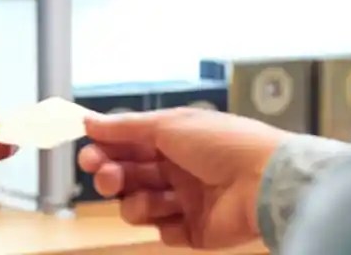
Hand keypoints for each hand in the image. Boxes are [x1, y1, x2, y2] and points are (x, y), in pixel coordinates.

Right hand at [80, 108, 284, 249]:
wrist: (263, 180)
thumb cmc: (220, 143)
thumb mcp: (169, 124)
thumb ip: (125, 127)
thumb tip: (89, 120)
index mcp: (173, 140)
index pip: (128, 145)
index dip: (105, 150)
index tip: (87, 155)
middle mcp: (177, 169)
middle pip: (129, 176)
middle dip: (112, 176)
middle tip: (108, 177)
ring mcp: (186, 202)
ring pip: (140, 206)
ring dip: (136, 202)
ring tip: (149, 198)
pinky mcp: (194, 231)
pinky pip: (164, 231)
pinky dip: (165, 224)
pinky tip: (179, 214)